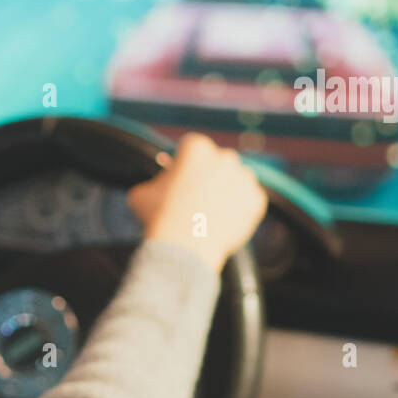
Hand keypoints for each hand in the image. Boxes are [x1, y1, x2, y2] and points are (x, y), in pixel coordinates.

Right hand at [127, 133, 267, 272]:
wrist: (184, 250)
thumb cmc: (160, 219)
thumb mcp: (141, 194)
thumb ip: (153, 182)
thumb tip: (157, 186)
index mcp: (196, 148)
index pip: (191, 148)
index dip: (183, 165)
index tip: (180, 179)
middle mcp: (225, 157)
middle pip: (216, 163)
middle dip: (208, 177)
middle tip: (195, 200)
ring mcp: (244, 178)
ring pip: (235, 181)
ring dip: (225, 191)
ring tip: (209, 214)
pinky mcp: (257, 199)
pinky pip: (248, 201)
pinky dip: (238, 210)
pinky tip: (222, 222)